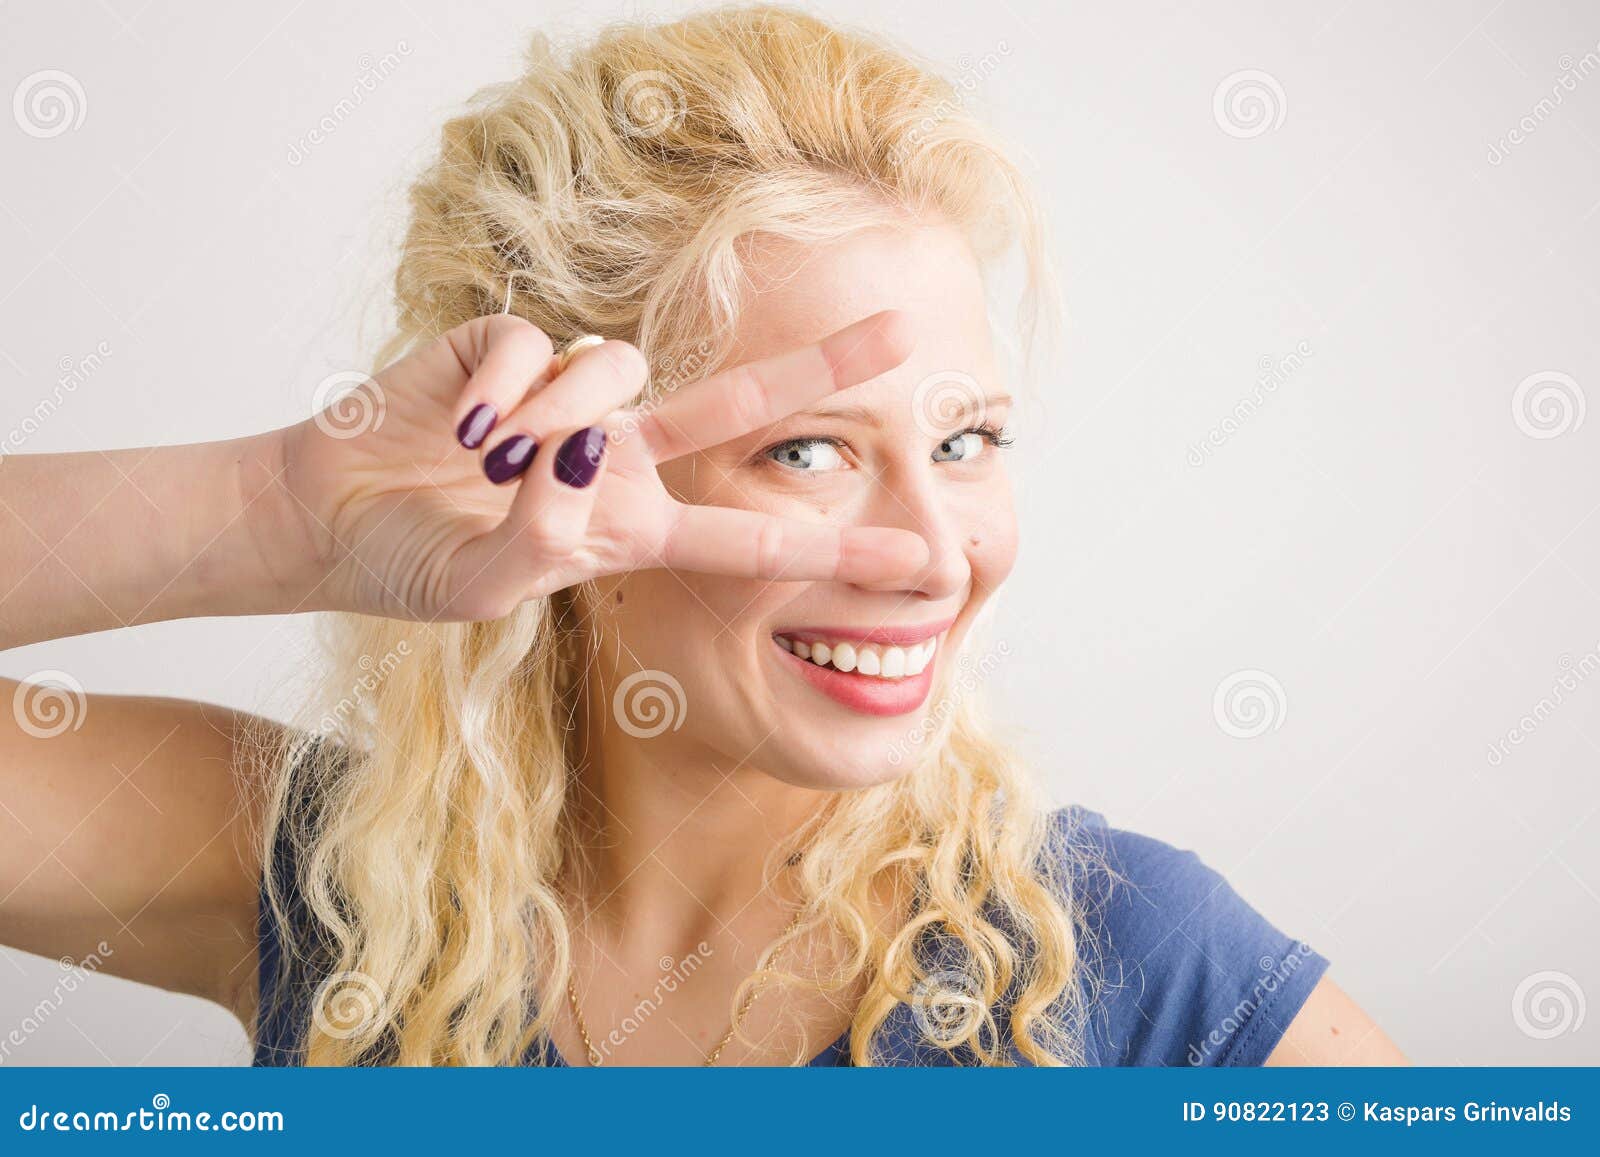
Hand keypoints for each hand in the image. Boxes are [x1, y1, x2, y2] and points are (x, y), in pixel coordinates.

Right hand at [277, 310, 929, 621]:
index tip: (915, 561)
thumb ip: (541, 539)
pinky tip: (454, 424)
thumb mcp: (482, 587)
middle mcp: (616, 454)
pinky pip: (533, 348)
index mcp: (630, 525)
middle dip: (821, 367)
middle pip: (741, 402)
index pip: (748, 536)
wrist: (325, 517)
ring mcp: (568, 401)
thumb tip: (577, 453)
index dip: (830, 550)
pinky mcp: (509, 351)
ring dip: (548, 421)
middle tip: (907, 331)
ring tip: (481, 463)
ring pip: (612, 368)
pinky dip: (496, 392)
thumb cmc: (409, 563)